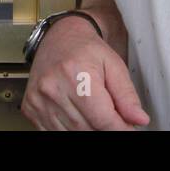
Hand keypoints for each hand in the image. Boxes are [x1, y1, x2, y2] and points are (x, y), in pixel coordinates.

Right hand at [21, 16, 149, 130]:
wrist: (60, 37)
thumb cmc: (86, 49)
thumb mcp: (114, 65)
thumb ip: (127, 95)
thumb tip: (139, 119)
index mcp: (75, 74)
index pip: (103, 119)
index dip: (120, 128)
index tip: (127, 128)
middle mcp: (52, 87)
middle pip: (87, 129)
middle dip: (104, 128)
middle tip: (113, 119)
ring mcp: (38, 99)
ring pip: (71, 133)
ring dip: (87, 129)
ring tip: (94, 113)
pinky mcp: (30, 107)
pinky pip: (53, 132)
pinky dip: (69, 129)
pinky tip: (77, 115)